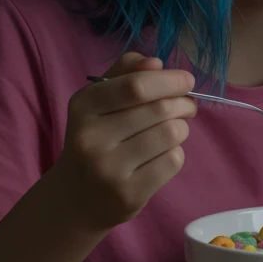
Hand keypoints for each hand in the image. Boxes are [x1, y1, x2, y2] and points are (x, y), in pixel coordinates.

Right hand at [50, 53, 196, 231]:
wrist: (74, 198)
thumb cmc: (95, 138)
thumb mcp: (98, 100)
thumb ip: (126, 73)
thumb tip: (157, 63)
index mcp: (84, 106)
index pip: (136, 85)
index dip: (169, 80)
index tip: (187, 81)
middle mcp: (91, 138)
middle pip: (159, 109)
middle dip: (184, 103)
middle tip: (187, 105)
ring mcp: (109, 170)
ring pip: (170, 133)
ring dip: (181, 127)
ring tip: (173, 129)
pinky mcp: (128, 194)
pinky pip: (173, 161)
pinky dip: (176, 153)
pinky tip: (162, 154)